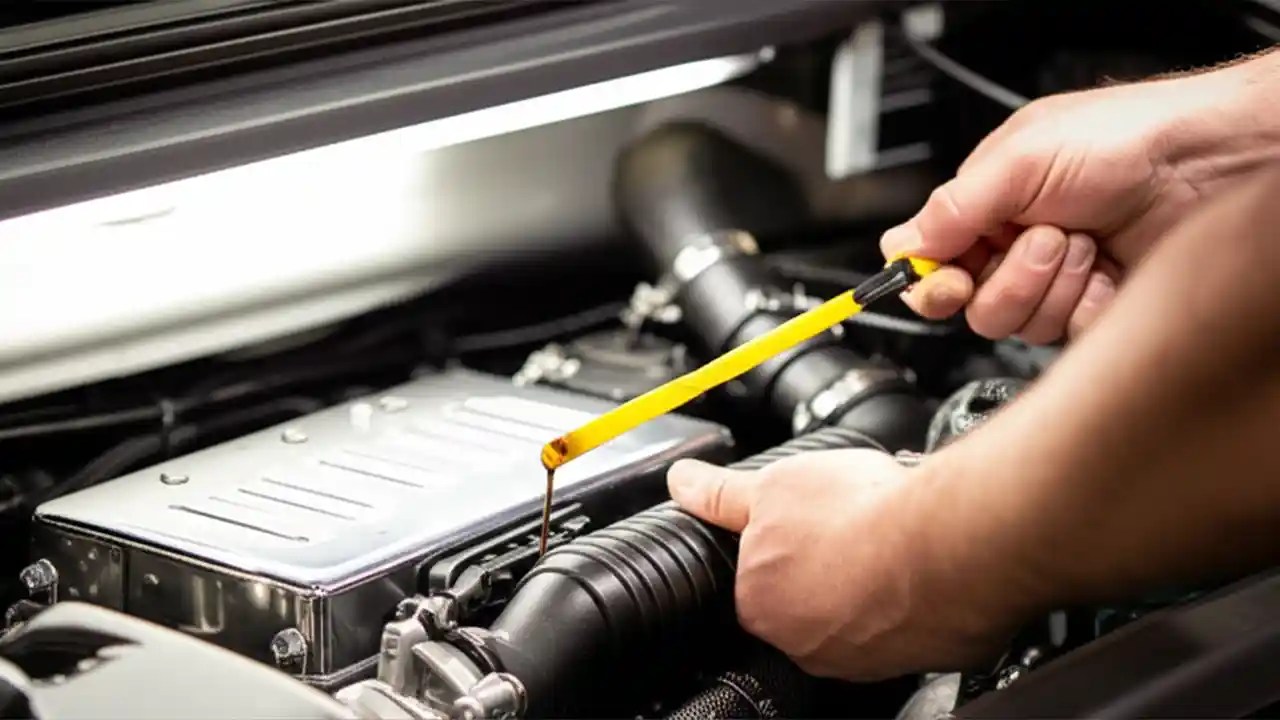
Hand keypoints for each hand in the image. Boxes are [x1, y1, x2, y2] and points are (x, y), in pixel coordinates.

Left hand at [666, 450, 1021, 680]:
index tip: (801, 525)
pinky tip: (913, 564)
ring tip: (882, 539)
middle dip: (821, 564)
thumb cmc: (859, 517)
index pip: (754, 580)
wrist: (943, 545)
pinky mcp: (911, 657)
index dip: (778, 545)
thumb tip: (683, 482)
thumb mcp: (772, 485)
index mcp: (758, 606)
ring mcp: (860, 658)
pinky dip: (906, 597)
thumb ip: (720, 493)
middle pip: (803, 600)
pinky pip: (902, 623)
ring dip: (865, 580)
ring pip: (854, 613)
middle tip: (845, 526)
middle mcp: (803, 645)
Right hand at [882, 51, 1278, 343]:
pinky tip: (1107, 266)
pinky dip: (1084, 302)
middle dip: (1007, 278)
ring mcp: (1053, 281)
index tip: (947, 282)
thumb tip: (901, 247)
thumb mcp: (1018, 159)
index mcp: (987, 207)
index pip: (929, 264)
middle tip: (1042, 238)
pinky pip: (1062, 335)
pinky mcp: (1091, 309)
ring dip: (1049, 282)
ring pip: (1014, 323)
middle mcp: (1014, 247)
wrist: (1206, 162)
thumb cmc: (1123, 138)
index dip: (930, 283)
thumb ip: (951, 208)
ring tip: (1084, 241)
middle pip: (970, 306)